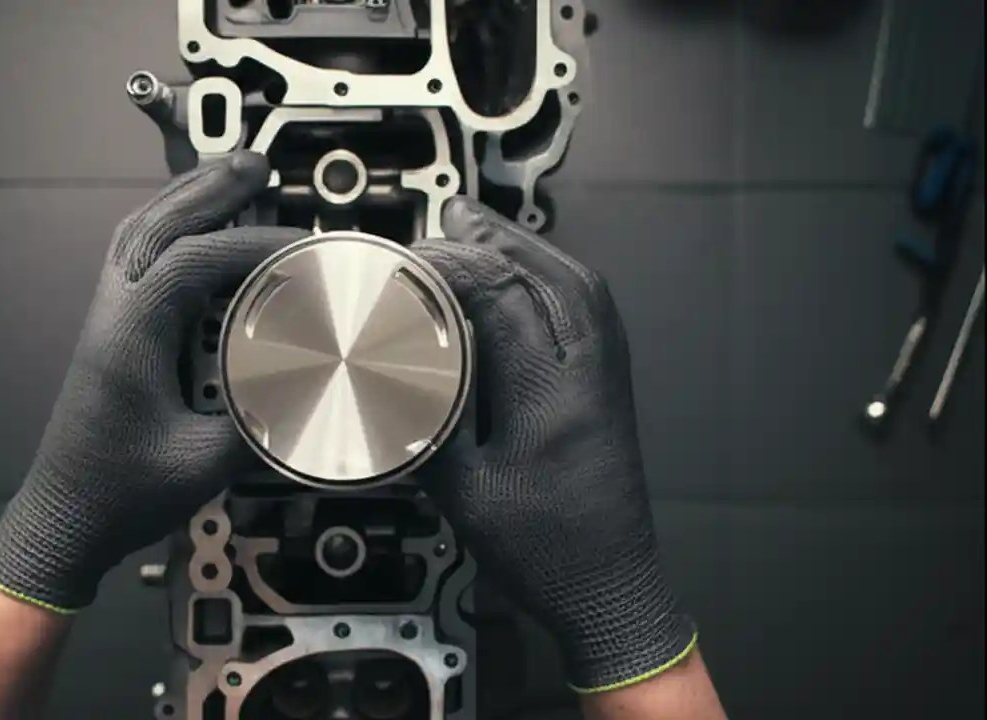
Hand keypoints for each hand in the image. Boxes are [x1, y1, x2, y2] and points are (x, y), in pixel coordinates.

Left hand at [0, 152, 302, 612]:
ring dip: (183, 198)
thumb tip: (318, 393)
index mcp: (128, 338)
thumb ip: (264, 426)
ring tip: (228, 176)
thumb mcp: (202, 466)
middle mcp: (111, 317)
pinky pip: (132, 258)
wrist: (61, 520)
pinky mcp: (109, 332)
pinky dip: (166, 228)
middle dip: (208, 187)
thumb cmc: (115, 494)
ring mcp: (104, 320)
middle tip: (256, 163)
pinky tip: (193, 229)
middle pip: (155, 225)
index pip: (191, 262)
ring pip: (137, 233)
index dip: (250, 246)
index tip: (298, 250)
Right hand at [412, 197, 695, 692]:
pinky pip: (587, 305)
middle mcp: (589, 371)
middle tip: (446, 218)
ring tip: (479, 230)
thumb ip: (425, 429)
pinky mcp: (612, 381)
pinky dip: (552, 274)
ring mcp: (609, 372)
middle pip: (544, 272)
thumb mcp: (464, 494)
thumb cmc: (547, 552)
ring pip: (574, 280)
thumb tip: (388, 380)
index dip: (450, 267)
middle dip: (490, 239)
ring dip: (524, 248)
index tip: (407, 262)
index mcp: (549, 396)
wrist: (613, 588)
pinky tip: (526, 272)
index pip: (500, 296)